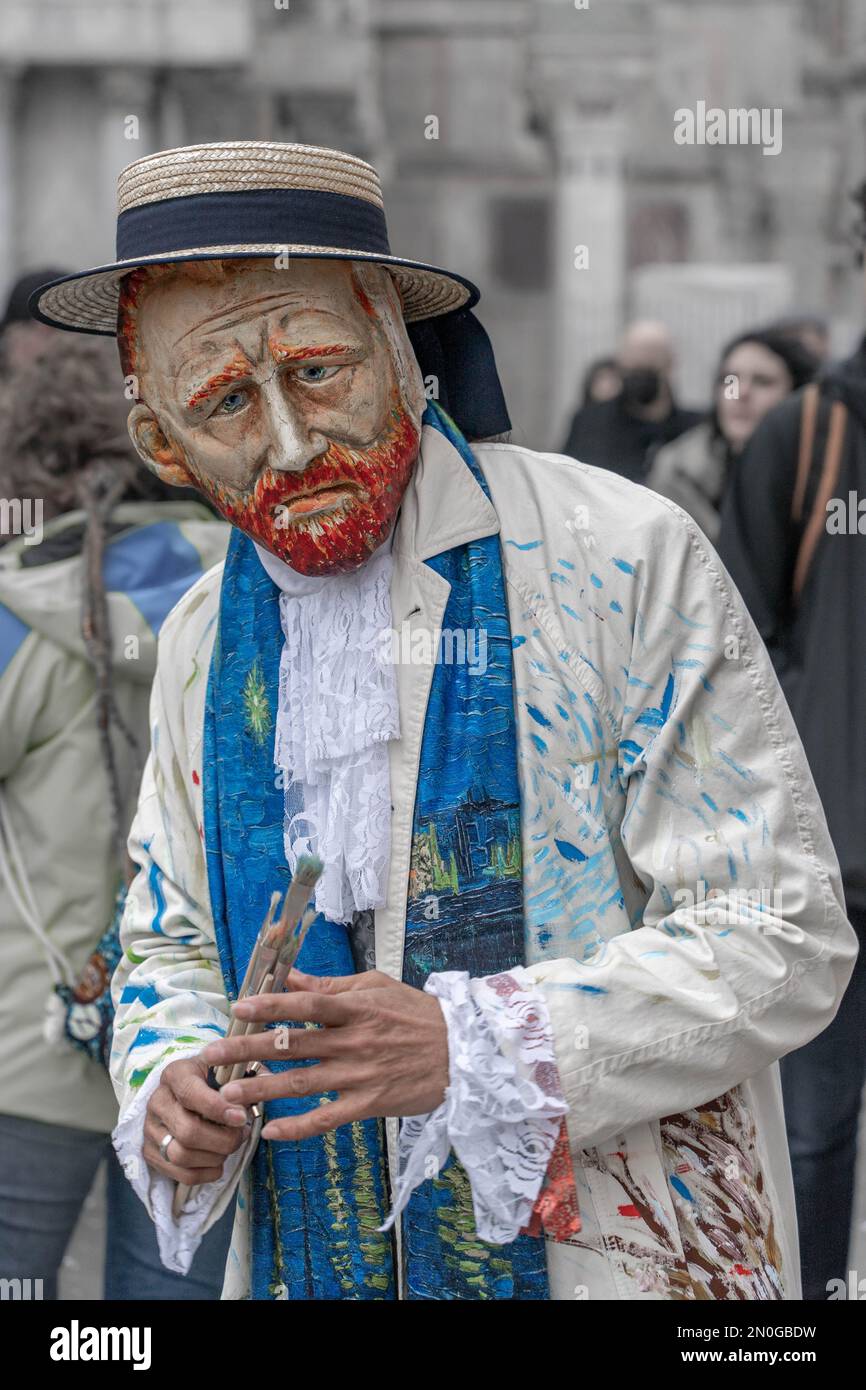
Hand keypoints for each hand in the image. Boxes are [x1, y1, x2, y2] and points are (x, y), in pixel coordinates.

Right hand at [143, 1055, 250, 1185]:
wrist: (185, 1094)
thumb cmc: (213, 1081)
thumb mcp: (226, 1068)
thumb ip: (243, 1076)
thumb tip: (261, 1086)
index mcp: (175, 1074)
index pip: (191, 1094)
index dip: (218, 1108)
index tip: (242, 1117)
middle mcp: (157, 1101)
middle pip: (187, 1131)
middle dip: (222, 1139)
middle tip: (242, 1135)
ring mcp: (151, 1129)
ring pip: (182, 1155)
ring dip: (215, 1157)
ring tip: (230, 1146)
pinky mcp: (150, 1153)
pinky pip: (181, 1174)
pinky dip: (207, 1173)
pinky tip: (219, 1161)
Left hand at [200, 969, 448, 1142]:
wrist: (461, 1051)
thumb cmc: (416, 1013)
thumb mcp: (376, 986)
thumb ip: (330, 985)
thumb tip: (290, 975)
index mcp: (354, 1008)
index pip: (305, 1004)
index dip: (271, 1004)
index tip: (238, 1007)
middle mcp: (353, 1041)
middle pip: (292, 1045)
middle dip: (248, 1050)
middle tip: (211, 1056)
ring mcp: (359, 1075)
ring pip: (302, 1083)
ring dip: (261, 1089)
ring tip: (227, 1095)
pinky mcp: (369, 1103)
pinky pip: (327, 1118)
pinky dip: (299, 1127)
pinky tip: (270, 1131)